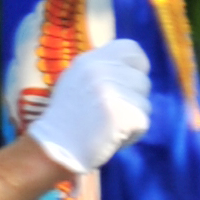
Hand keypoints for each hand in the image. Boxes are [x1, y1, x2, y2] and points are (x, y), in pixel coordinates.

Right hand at [30, 35, 149, 179]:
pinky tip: (111, 138)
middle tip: (112, 112)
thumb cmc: (67, 119)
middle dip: (133, 98)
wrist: (55, 150)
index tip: (128, 83)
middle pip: (142, 80)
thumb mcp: (76, 81)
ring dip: (132, 117)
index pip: (132, 49)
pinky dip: (132, 134)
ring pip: (144, 103)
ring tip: (108, 126)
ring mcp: (112, 92)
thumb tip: (133, 69)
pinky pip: (143, 122)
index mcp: (90, 60)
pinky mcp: (123, 114)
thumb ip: (102, 70)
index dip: (136, 67)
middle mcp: (101, 70)